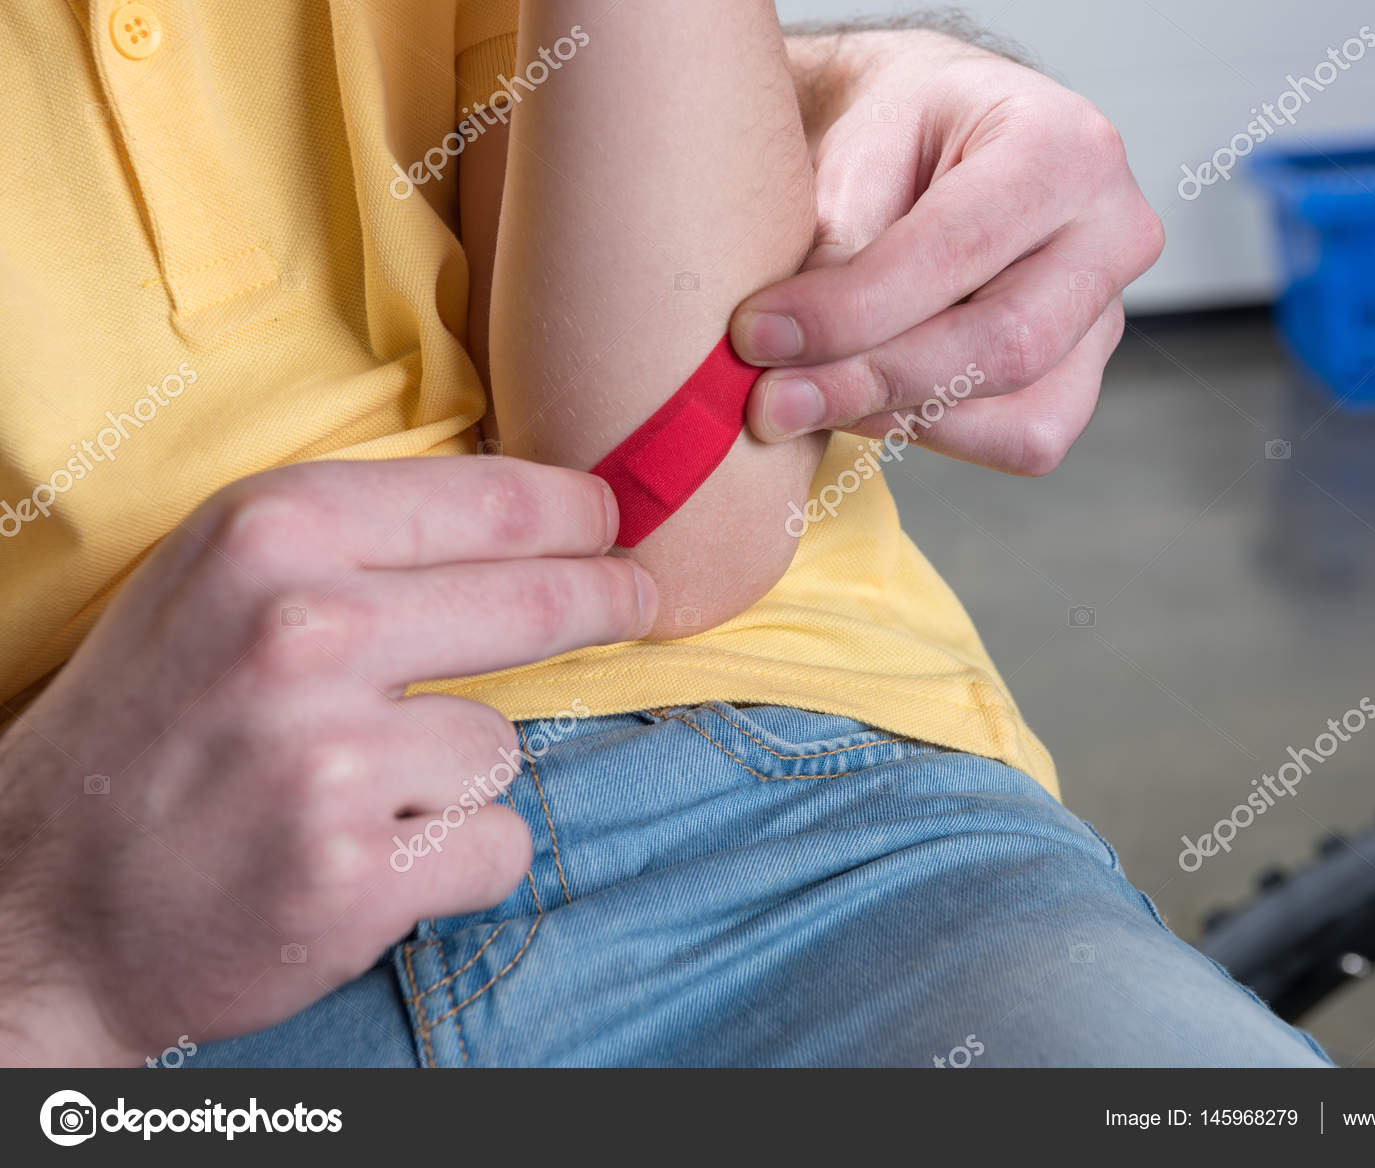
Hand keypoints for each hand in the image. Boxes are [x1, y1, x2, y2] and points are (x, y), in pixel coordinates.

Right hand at [0, 457, 654, 1064]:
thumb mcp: (220, 580)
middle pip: (540, 606)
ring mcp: (329, 759)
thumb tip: (532, 509)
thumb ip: (359, 540)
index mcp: (272, 532)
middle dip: (608, 600)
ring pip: (502, 745)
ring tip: (354, 793)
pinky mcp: (353, 876)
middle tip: (638, 599)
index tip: (614, 521)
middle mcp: (303, 630)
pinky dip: (451, 862)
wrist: (37, 902)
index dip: (580, 513)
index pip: (496, 500)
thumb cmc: (151, 727)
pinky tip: (365, 860)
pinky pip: (495, 846)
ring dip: (456, 774)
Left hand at [734, 30, 1163, 473]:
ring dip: (895, 419)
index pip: (956, 250)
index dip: (849, 310)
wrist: (935, 142)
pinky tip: (865, 401)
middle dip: (872, 382)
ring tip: (805, 395)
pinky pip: (1019, 441)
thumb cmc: (897, 133)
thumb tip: (788, 350)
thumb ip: (838, 243)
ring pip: (1018, 417)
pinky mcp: (1082, 378)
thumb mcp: (856, 150)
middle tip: (769, 401)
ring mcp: (1108, 316)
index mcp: (1067, 147)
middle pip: (1004, 346)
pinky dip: (931, 434)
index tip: (757, 336)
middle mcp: (1113, 233)